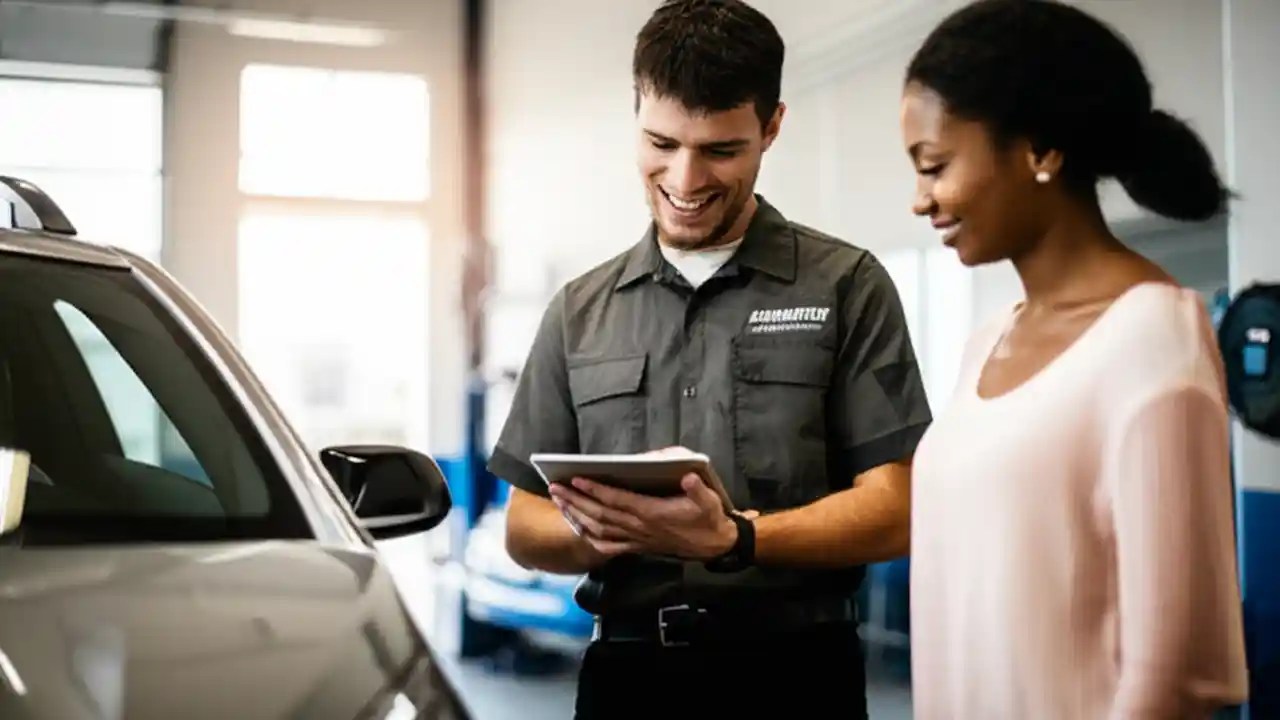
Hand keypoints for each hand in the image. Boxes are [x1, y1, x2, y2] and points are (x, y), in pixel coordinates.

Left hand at [548, 473, 739, 560]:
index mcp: (652, 513)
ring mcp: (636, 539)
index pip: (617, 500)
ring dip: (576, 515)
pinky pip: (606, 544)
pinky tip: (576, 526)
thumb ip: (698, 489)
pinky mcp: (636, 546)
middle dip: (575, 500)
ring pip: (598, 529)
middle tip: (555, 487)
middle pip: (599, 514)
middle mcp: (639, 528)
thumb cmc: (707, 518)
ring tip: (559, 500)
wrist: (713, 544)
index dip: (596, 490)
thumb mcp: (710, 500)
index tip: (577, 479)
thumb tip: (688, 477)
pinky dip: (587, 536)